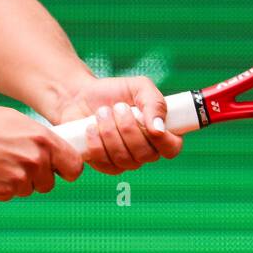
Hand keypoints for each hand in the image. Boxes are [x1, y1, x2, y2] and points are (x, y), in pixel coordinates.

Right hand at [0, 107, 83, 200]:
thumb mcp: (18, 121)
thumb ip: (40, 137)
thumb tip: (54, 148)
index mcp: (43, 140)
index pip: (74, 165)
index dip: (68, 169)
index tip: (61, 169)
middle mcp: (35, 160)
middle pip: (50, 181)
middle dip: (39, 176)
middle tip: (19, 162)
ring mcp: (20, 178)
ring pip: (30, 189)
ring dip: (20, 182)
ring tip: (1, 163)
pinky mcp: (4, 192)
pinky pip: (12, 194)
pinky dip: (4, 187)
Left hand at [48, 76, 184, 174]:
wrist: (80, 96)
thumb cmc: (114, 91)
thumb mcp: (139, 87)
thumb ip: (155, 103)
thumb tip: (159, 129)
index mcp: (159, 133)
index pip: (172, 148)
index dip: (163, 141)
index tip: (149, 123)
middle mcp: (145, 151)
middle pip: (145, 155)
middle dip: (128, 129)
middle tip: (117, 107)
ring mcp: (125, 161)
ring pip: (124, 159)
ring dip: (110, 132)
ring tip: (102, 112)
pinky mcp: (104, 165)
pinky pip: (104, 163)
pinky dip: (96, 142)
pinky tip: (91, 127)